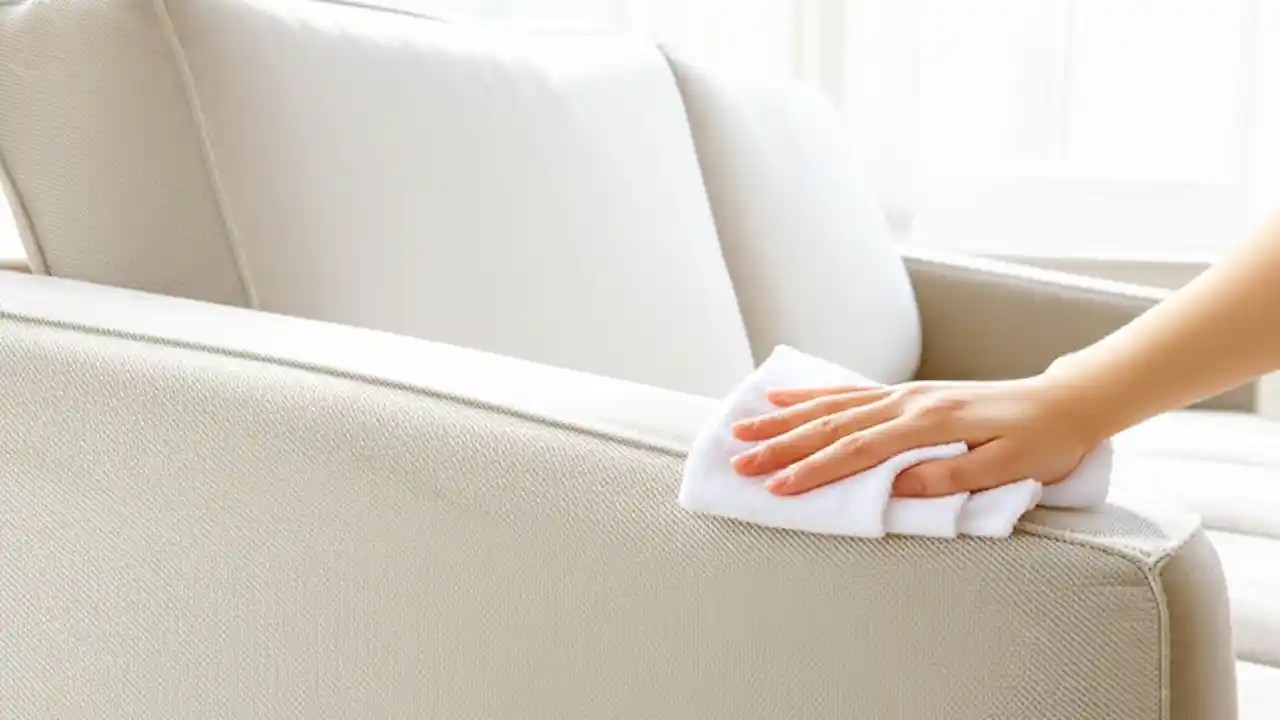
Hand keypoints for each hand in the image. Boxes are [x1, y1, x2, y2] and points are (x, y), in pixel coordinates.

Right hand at [729, 375, 1105, 497]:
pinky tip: (782, 395)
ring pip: (832, 405)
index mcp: (931, 423)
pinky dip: (811, 394)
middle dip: (781, 444)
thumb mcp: (1010, 467)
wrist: (1067, 401)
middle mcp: (910, 402)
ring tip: (742, 426)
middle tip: (739, 461)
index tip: (776, 487)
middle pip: (833, 424)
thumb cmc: (1045, 440)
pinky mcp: (908, 394)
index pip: (859, 450)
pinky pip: (849, 392)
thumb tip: (895, 487)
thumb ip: (951, 477)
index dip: (814, 470)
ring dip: (784, 418)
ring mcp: (905, 394)